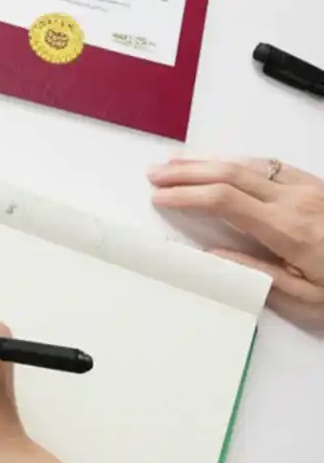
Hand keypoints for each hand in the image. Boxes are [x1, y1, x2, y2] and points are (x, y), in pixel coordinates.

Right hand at [150, 157, 323, 329]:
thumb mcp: (307, 300)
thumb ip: (257, 276)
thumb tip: (213, 255)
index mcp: (290, 230)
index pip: (226, 200)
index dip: (187, 195)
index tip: (160, 197)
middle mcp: (299, 200)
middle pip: (232, 173)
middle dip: (188, 172)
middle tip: (155, 174)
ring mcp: (311, 188)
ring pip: (250, 163)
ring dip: (209, 162)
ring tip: (177, 164)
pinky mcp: (320, 186)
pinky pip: (271, 165)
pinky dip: (238, 162)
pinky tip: (222, 165)